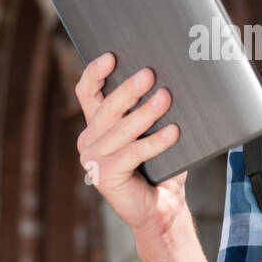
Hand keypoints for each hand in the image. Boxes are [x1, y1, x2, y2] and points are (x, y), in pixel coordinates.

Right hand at [74, 53, 188, 236]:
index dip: (95, 72)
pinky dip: (155, 142)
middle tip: (149, 73)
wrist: (162, 206)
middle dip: (129, 90)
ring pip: (121, 130)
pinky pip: (133, 153)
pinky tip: (173, 132)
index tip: (112, 56)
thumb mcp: (153, 132)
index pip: (87, 92)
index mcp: (97, 125)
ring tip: (166, 98)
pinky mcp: (104, 176)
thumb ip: (151, 108)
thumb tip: (170, 78)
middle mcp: (90, 140)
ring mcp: (93, 159)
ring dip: (145, 113)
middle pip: (107, 108)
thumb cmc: (161, 165)